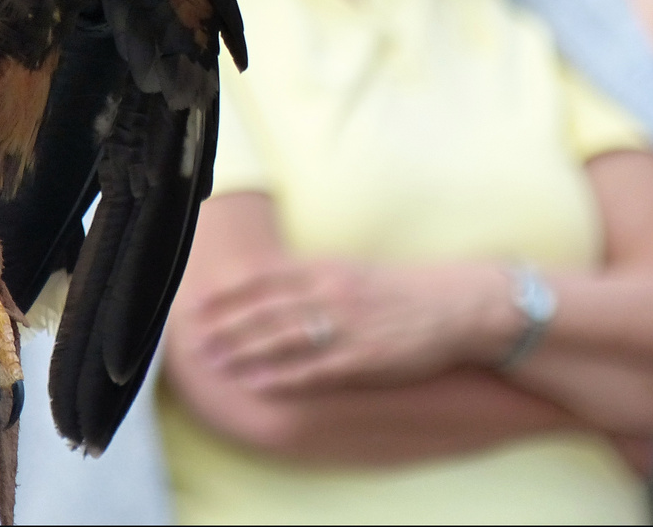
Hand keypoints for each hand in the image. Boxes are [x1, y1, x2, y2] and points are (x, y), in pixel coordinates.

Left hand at [190, 258, 520, 392]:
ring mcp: (347, 327)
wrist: (459, 305)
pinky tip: (256, 383)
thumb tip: (270, 283)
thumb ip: (311, 278)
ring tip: (215, 362)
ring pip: (282, 340)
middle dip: (226, 327)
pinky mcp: (364, 359)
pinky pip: (313, 370)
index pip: (264, 280)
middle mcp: (331, 294)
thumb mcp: (350, 271)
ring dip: (244, 351)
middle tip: (194, 340)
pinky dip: (281, 377)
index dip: (228, 295)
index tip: (198, 305)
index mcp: (326, 270)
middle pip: (265, 311)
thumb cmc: (401, 290)